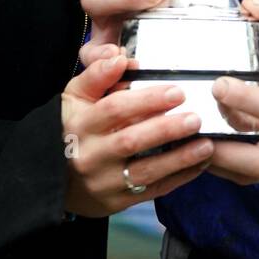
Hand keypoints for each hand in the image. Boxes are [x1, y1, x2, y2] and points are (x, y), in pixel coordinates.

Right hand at [61, 44, 214, 216]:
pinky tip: (199, 164)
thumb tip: (120, 56)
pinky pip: (151, 191)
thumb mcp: (75, 97)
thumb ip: (98, 74)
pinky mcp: (116, 202)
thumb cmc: (71, 127)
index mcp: (80, 124)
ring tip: (206, 144)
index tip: (176, 91)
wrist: (52, 176)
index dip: (146, 99)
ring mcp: (103, 182)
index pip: (114, 109)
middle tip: (195, 117)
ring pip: (144, 171)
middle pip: (131, 140)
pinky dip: (178, 178)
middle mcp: (90, 155)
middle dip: (166, 128)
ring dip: (179, 158)